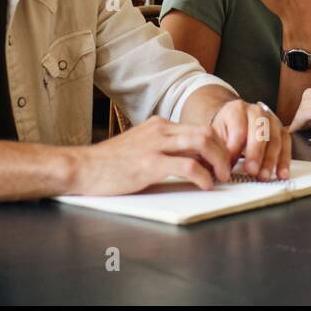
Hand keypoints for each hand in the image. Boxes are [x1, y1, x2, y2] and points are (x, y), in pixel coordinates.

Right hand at [69, 117, 231, 194]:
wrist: (82, 168)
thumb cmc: (109, 164)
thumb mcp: (140, 147)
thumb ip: (162, 148)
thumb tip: (189, 160)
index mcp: (158, 125)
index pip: (198, 128)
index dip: (217, 144)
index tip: (223, 160)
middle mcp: (160, 130)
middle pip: (206, 132)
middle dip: (223, 151)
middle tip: (227, 169)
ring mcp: (155, 145)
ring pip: (201, 142)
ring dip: (218, 161)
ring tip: (221, 177)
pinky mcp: (150, 163)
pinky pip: (187, 165)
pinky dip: (202, 175)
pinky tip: (205, 185)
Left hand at [210, 98, 290, 179]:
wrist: (233, 121)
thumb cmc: (225, 130)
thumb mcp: (216, 135)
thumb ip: (218, 148)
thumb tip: (219, 167)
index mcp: (237, 109)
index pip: (239, 129)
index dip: (235, 149)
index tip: (230, 165)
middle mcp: (257, 112)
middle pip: (259, 131)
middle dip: (256, 153)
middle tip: (251, 170)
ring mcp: (272, 120)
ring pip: (275, 139)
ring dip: (271, 160)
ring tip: (264, 176)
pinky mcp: (282, 131)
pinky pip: (286, 145)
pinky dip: (284, 160)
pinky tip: (281, 174)